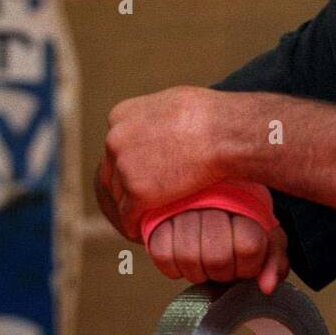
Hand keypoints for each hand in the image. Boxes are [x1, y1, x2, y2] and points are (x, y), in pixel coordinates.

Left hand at [101, 86, 236, 234]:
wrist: (223, 133)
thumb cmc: (210, 115)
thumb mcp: (172, 102)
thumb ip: (155, 117)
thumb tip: (160, 125)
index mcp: (121, 116)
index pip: (115, 146)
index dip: (130, 163)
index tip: (142, 175)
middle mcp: (115, 140)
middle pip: (112, 171)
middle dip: (126, 186)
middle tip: (142, 199)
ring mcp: (124, 167)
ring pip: (119, 196)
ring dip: (130, 207)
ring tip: (143, 217)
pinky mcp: (137, 193)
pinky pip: (128, 216)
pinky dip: (134, 225)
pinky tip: (143, 232)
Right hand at [146, 208, 289, 293]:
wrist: (208, 195)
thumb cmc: (241, 220)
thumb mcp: (266, 235)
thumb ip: (274, 260)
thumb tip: (267, 286)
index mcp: (244, 203)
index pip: (248, 246)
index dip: (247, 266)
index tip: (246, 263)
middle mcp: (211, 201)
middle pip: (217, 257)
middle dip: (223, 272)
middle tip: (224, 264)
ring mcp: (180, 209)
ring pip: (189, 259)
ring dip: (199, 271)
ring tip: (204, 260)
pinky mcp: (155, 220)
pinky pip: (162, 257)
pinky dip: (175, 267)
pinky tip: (184, 257)